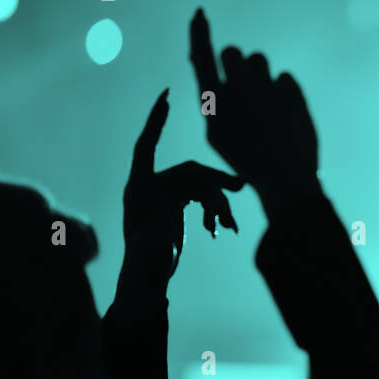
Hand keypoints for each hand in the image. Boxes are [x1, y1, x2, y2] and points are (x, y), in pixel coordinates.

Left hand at [122, 88, 243, 282]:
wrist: (146, 282)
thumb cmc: (145, 259)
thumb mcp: (158, 229)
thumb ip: (174, 201)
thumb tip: (195, 184)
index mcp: (138, 187)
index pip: (146, 144)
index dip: (155, 120)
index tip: (166, 96)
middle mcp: (150, 187)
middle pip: (190, 172)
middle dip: (215, 181)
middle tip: (240, 187)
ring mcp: (164, 197)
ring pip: (200, 188)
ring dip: (217, 205)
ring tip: (229, 226)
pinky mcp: (176, 208)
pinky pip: (200, 200)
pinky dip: (212, 212)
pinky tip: (218, 231)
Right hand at [189, 8, 318, 206]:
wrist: (284, 175)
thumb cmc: (246, 158)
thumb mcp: (217, 133)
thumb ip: (214, 102)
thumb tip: (211, 74)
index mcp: (213, 101)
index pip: (201, 56)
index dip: (199, 32)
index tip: (200, 12)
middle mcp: (236, 87)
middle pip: (232, 52)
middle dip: (235, 62)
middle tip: (242, 84)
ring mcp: (265, 86)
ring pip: (258, 59)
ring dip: (258, 74)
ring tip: (264, 103)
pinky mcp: (290, 89)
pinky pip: (284, 77)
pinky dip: (283, 91)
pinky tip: (284, 114)